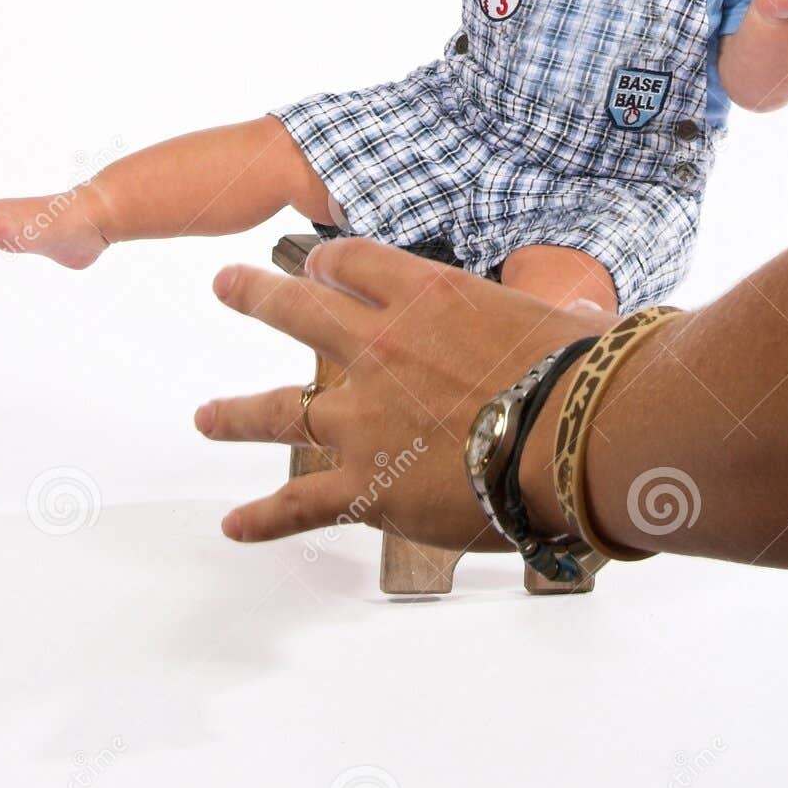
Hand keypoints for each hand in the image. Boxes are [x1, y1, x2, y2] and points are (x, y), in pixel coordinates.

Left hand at [195, 240, 615, 545]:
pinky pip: (298, 503)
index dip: (329, 263)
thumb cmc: (578, 375)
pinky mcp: (362, 484)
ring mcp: (361, 417)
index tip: (316, 265)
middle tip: (225, 285)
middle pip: (296, 311)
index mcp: (427, 296)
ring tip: (205, 417)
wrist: (568, 436)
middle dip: (254, 295)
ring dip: (234, 414)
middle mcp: (379, 347)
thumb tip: (582, 312)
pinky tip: (235, 524)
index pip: (355, 263)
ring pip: (277, 410)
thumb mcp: (563, 320)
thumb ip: (556, 315)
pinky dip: (263, 518)